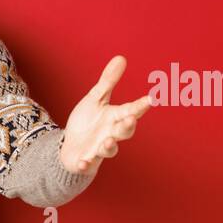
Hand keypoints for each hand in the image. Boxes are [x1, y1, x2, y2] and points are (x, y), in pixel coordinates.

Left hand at [59, 55, 151, 174]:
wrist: (71, 146)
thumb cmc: (87, 122)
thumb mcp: (95, 99)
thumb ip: (108, 81)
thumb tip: (121, 57)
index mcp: (115, 118)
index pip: (131, 110)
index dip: (141, 106)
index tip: (151, 99)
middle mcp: (111, 134)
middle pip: (124, 131)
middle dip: (128, 126)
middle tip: (130, 118)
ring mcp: (99, 149)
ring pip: (109, 150)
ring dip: (109, 147)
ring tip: (107, 142)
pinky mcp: (86, 161)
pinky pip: (87, 164)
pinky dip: (85, 164)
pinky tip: (82, 162)